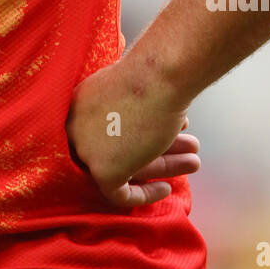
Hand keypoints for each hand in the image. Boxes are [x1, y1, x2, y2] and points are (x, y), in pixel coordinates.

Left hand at [65, 57, 199, 209]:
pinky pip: (121, 194)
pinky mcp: (102, 172)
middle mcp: (76, 127)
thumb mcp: (130, 89)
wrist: (159, 76)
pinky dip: (144, 194)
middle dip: (157, 149)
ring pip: (127, 165)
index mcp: (79, 104)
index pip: (104, 131)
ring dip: (163, 165)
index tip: (161, 139)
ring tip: (193, 161)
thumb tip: (145, 121)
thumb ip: (127, 108)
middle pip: (118, 147)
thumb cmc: (151, 74)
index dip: (136, 136)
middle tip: (186, 146)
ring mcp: (86, 150)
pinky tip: (165, 187)